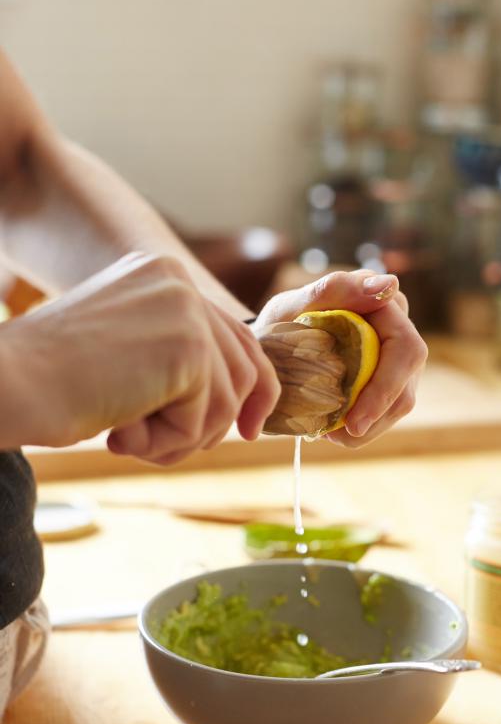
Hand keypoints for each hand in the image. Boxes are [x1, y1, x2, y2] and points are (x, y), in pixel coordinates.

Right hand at [0, 252, 279, 462]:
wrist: (9, 384)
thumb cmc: (53, 380)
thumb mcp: (126, 353)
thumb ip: (175, 355)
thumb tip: (238, 397)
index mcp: (162, 273)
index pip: (235, 334)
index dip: (253, 388)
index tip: (250, 430)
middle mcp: (179, 282)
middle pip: (243, 367)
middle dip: (215, 422)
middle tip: (165, 449)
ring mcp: (186, 313)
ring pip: (226, 401)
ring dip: (181, 438)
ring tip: (127, 438)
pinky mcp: (187, 351)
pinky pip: (203, 420)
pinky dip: (165, 443)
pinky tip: (120, 435)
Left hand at [255, 270, 426, 445]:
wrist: (275, 343)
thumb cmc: (285, 319)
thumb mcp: (294, 304)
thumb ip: (334, 289)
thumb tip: (389, 284)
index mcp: (385, 305)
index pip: (405, 349)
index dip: (385, 389)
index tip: (354, 421)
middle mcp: (400, 330)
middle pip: (407, 383)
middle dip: (377, 415)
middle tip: (340, 436)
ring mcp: (399, 360)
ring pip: (400, 403)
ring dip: (369, 427)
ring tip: (329, 434)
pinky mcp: (391, 383)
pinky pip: (387, 413)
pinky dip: (363, 428)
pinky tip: (333, 430)